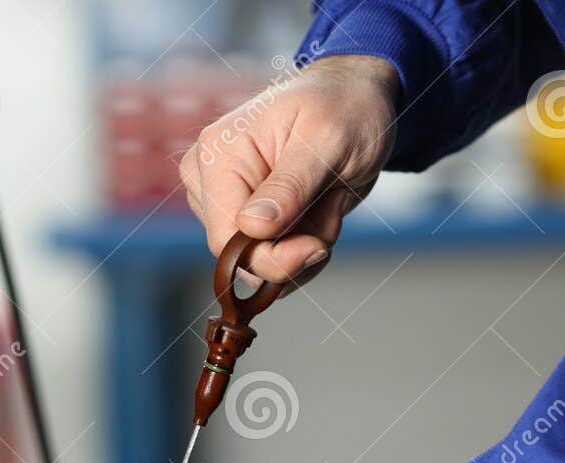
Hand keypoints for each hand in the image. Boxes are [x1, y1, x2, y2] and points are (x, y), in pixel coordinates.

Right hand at [180, 55, 399, 284]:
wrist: (356, 99)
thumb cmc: (344, 107)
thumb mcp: (327, 140)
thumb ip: (290, 186)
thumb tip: (251, 228)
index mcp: (218, 156)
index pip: (226, 240)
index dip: (273, 258)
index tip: (319, 248)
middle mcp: (208, 181)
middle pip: (241, 256)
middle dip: (295, 246)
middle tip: (330, 206)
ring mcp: (222, 200)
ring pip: (259, 261)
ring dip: (304, 243)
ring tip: (326, 199)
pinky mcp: (242, 215)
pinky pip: (271, 257)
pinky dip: (304, 244)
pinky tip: (319, 209)